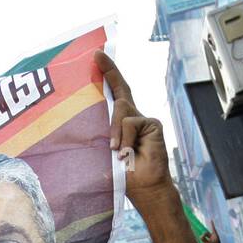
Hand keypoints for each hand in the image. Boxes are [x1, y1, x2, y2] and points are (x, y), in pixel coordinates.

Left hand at [96, 51, 170, 206]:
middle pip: (120, 92)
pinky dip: (125, 138)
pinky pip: (131, 123)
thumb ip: (102, 133)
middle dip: (109, 72)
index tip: (97, 55)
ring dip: (114, 130)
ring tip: (114, 151)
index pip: (114, 94)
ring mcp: (144, 119)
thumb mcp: (105, 151)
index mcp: (120, 124)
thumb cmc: (124, 174)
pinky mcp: (153, 124)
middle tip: (97, 54)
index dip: (108, 74)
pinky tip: (126, 152)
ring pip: (121, 109)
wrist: (145, 188)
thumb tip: (89, 117)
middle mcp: (133, 117)